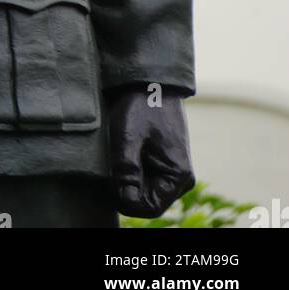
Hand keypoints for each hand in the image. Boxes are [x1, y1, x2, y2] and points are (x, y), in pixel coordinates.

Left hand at [107, 84, 194, 218]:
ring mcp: (174, 171)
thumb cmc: (141, 106)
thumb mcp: (128, 137)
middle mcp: (181, 179)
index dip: (125, 201)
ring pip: (146, 191)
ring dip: (129, 180)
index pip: (149, 208)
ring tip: (118, 157)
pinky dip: (133, 172)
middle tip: (111, 167)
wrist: (151, 81)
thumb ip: (127, 171)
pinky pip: (147, 179)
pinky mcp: (166, 163)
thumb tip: (125, 201)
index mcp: (178, 175)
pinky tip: (124, 155)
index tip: (109, 183)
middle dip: (127, 190)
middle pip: (148, 201)